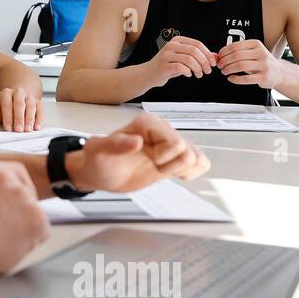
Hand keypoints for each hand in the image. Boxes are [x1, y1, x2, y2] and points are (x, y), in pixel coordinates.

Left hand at [0, 86, 43, 132]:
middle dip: (19, 118)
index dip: (7, 117)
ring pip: (30, 106)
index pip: (6, 104)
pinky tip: (37, 127)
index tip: (8, 128)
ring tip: (27, 130)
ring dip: (29, 119)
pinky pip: (39, 109)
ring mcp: (29, 97)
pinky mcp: (38, 102)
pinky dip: (39, 119)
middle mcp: (18, 92)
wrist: (17, 97)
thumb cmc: (6, 106)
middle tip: (18, 130)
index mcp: (6, 93)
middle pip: (19, 104)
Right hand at [0, 161, 47, 292]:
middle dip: (18, 204)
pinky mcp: (37, 221)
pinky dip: (31, 239)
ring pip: (32, 209)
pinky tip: (11, 246)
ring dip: (22, 222)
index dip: (11, 188)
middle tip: (8, 223)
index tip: (8, 202)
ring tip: (3, 239)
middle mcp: (7, 178)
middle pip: (24, 187)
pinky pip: (41, 229)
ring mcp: (25, 199)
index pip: (10, 171)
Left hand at [65, 113, 209, 194]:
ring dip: (181, 169)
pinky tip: (172, 174)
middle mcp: (162, 130)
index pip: (175, 142)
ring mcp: (170, 144)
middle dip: (170, 165)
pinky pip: (200, 162)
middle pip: (188, 151)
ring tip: (160, 169)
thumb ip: (114, 144)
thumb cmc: (98, 160)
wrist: (101, 174)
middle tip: (151, 164)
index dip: (163, 157)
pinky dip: (191, 172)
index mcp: (148, 123)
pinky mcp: (175, 157)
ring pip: (197, 157)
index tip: (147, 158)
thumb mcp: (98, 151)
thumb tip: (136, 141)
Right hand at [147, 36, 217, 84]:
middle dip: (204, 62)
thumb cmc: (167, 66)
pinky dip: (188, 72)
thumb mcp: (183, 59)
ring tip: (199, 74)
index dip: (208, 54)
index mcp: (177, 41)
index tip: (212, 63)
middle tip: (208, 70)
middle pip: (194, 51)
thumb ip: (198, 57)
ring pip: (189, 59)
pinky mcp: (164, 66)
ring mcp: (166, 55)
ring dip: (198, 69)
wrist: (148, 74)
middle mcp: (171, 45)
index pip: (197, 44)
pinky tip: (188, 74)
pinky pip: (181, 68)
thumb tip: (215, 57)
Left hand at [216, 39, 281, 88]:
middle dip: (224, 61)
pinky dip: (235, 79)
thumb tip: (217, 55)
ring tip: (224, 71)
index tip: (219, 56)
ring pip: (240, 65)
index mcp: (256, 44)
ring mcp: (264, 65)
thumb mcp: (252, 53)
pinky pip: (245, 78)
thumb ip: (237, 52)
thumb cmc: (261, 62)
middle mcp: (261, 53)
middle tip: (220, 65)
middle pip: (236, 56)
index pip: (235, 46)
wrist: (279, 73)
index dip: (224, 52)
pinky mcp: (264, 77)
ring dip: (228, 69)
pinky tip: (231, 78)